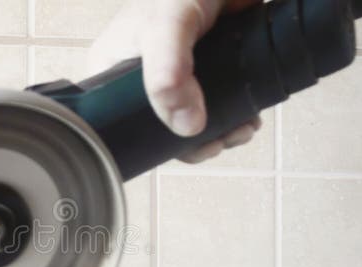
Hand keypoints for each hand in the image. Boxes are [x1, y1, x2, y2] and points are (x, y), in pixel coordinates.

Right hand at [89, 0, 262, 163]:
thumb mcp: (165, 28)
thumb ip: (168, 75)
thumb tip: (187, 127)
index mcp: (113, 72)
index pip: (129, 124)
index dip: (158, 142)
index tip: (193, 143)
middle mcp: (142, 78)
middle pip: (164, 126)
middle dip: (199, 140)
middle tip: (224, 138)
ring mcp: (177, 75)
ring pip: (194, 118)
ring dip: (223, 130)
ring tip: (241, 128)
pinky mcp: (208, 68)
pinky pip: (218, 103)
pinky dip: (236, 114)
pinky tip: (248, 115)